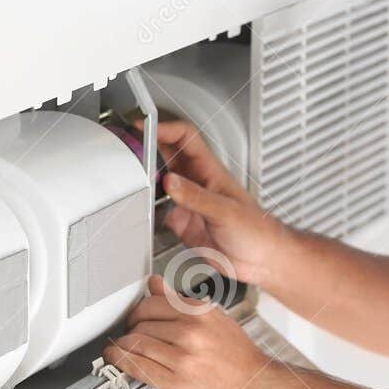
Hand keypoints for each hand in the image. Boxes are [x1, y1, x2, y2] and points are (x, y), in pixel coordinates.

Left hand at [104, 274, 286, 388]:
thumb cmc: (239, 358)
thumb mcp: (215, 320)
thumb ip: (181, 302)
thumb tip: (156, 284)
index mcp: (200, 313)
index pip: (152, 302)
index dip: (137, 310)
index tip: (134, 316)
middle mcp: (191, 332)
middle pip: (141, 323)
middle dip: (130, 328)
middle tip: (127, 333)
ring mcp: (182, 358)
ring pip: (136, 344)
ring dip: (122, 346)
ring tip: (120, 347)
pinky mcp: (175, 382)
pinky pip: (139, 368)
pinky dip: (122, 362)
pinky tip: (118, 359)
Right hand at [141, 117, 291, 287]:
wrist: (262, 261)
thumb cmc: (257, 230)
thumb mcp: (225, 211)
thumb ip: (196, 197)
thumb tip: (170, 182)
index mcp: (210, 171)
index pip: (184, 138)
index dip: (164, 128)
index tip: (143, 128)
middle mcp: (197, 184)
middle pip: (166, 156)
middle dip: (146, 150)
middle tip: (126, 150)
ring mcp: (189, 203)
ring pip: (159, 184)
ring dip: (145, 182)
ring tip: (128, 180)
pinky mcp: (184, 224)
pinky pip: (159, 213)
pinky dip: (148, 212)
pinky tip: (141, 213)